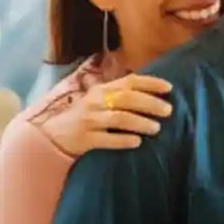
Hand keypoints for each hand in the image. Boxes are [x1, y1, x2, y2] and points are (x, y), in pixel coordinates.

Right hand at [38, 74, 173, 156]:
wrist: (54, 135)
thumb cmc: (87, 116)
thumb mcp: (101, 100)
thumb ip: (122, 95)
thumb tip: (157, 95)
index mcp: (102, 89)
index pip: (130, 81)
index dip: (150, 83)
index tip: (169, 88)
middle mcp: (96, 102)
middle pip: (127, 98)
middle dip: (150, 104)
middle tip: (168, 111)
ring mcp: (89, 120)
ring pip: (119, 118)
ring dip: (141, 122)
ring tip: (156, 128)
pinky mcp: (85, 139)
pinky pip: (106, 139)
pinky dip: (123, 140)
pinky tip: (137, 142)